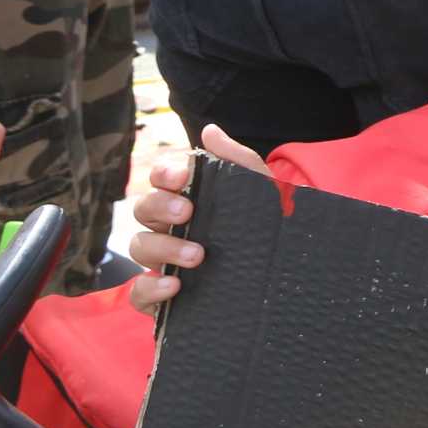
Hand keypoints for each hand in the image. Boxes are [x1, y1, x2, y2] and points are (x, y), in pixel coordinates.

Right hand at [127, 124, 267, 309]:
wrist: (288, 275)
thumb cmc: (268, 227)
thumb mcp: (262, 192)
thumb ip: (238, 160)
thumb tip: (209, 131)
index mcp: (189, 199)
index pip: (161, 179)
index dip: (164, 174)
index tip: (182, 178)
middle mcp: (172, 228)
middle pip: (143, 209)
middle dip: (160, 207)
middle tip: (188, 213)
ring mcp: (165, 261)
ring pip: (139, 247)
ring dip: (162, 247)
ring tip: (197, 256)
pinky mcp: (165, 296)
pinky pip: (139, 293)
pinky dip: (149, 288)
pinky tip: (174, 285)